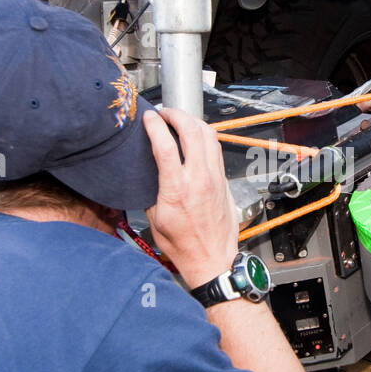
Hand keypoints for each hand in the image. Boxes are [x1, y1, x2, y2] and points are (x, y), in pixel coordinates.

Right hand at [142, 107, 237, 287]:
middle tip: (164, 112)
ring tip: (179, 119)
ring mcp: (214, 178)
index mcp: (177, 189)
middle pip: (192, 131)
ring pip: (209, 135)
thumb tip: (147, 171)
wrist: (212, 259)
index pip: (165, 145)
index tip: (148, 117)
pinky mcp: (223, 181)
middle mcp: (199, 179)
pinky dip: (204, 136)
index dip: (155, 125)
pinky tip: (195, 136)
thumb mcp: (154, 219)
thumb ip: (151, 190)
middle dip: (176, 114)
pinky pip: (216, 149)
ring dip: (193, 121)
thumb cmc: (183, 245)